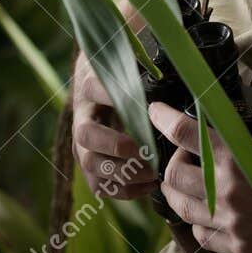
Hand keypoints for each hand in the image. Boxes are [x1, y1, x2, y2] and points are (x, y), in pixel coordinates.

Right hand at [70, 51, 158, 200]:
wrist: (101, 85)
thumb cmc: (126, 73)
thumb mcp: (130, 61)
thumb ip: (144, 65)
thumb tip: (170, 69)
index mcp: (90, 85)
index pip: (93, 89)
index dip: (114, 97)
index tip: (143, 104)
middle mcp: (81, 115)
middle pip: (86, 134)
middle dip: (116, 145)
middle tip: (146, 151)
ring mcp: (81, 142)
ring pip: (90, 163)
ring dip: (122, 173)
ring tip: (152, 174)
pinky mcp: (89, 162)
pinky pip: (98, 184)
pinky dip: (123, 191)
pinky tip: (148, 186)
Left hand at [152, 92, 251, 252]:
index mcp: (237, 158)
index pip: (184, 134)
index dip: (163, 118)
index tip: (155, 111)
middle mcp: (227, 194)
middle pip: (172, 175)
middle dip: (172, 159)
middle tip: (187, 152)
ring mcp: (233, 226)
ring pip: (181, 208)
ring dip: (180, 190)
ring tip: (195, 180)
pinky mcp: (243, 249)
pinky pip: (203, 236)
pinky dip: (198, 219)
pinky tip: (212, 209)